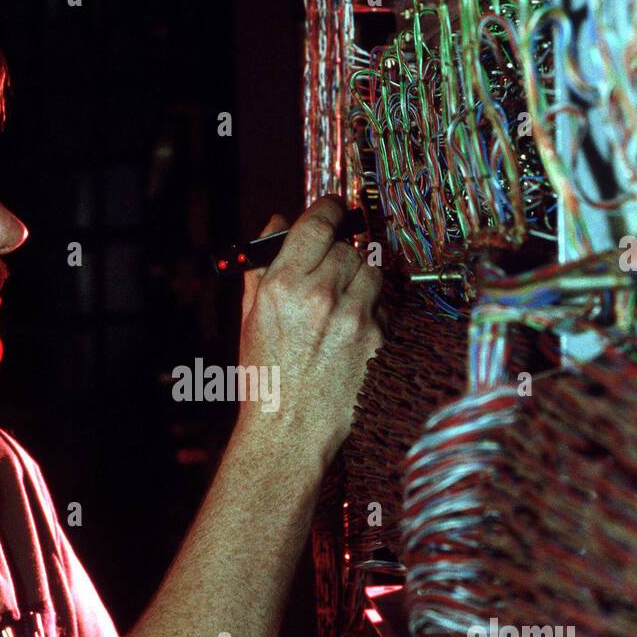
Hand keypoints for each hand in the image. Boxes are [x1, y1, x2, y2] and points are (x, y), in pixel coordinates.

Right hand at [235, 195, 383, 468]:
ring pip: (373, 269)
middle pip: (348, 245)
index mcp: (283, 285)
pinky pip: (385, 303)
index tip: (334, 207)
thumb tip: (277, 221)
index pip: (318, 222)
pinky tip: (352, 328)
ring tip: (342, 301)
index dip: (330, 208)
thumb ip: (263, 264)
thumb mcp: (251, 316)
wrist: (291, 430)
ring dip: (361, 277)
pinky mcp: (378, 339)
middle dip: (340, 253)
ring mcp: (354, 317)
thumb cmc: (267, 376)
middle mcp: (321, 296)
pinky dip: (373, 307)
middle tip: (330, 272)